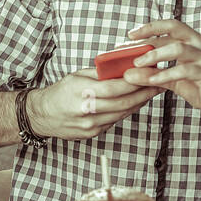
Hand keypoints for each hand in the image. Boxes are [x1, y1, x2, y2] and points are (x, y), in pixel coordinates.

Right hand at [27, 68, 161, 140]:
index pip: (115, 87)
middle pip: (124, 103)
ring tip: (150, 92)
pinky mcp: (92, 133)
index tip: (150, 74)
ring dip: (139, 102)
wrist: (42, 115)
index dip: (136, 82)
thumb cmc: (60, 92)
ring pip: (122, 113)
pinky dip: (126, 111)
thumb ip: (100, 74)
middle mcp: (86, 110)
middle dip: (144, 93)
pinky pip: (115, 120)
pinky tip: (134, 103)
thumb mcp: (77, 76)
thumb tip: (124, 67)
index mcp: (81, 92)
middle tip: (158, 84)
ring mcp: (90, 125)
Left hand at [122, 19, 200, 121]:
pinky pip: (185, 69)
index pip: (169, 27)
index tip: (129, 35)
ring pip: (178, 47)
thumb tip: (128, 74)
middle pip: (174, 28)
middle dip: (150, 33)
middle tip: (129, 45)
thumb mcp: (174, 81)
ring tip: (138, 64)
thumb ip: (153, 76)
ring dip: (155, 54)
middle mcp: (200, 44)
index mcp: (193, 41)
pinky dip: (167, 73)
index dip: (148, 28)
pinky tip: (153, 79)